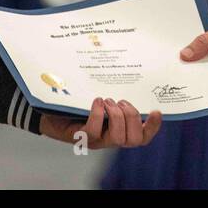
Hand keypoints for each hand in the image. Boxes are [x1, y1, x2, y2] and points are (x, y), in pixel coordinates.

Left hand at [40, 97, 161, 147]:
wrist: (52, 111)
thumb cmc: (79, 102)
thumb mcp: (100, 95)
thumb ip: (114, 89)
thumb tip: (131, 67)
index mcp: (120, 128)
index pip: (143, 136)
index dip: (153, 126)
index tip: (156, 110)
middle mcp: (111, 137)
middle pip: (135, 139)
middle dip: (132, 117)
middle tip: (121, 101)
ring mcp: (97, 139)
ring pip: (118, 138)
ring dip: (117, 116)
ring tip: (108, 100)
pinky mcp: (81, 138)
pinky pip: (94, 131)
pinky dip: (98, 114)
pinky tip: (96, 101)